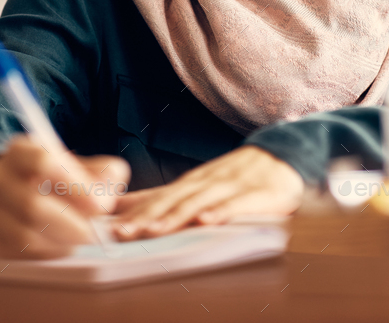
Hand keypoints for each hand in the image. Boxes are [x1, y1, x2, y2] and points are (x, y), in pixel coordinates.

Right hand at [0, 134, 129, 257]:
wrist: (26, 193)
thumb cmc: (60, 177)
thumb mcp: (82, 165)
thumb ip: (103, 172)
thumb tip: (108, 188)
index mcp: (21, 150)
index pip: (42, 162)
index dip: (74, 186)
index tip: (99, 205)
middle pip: (32, 205)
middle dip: (71, 222)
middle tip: (97, 231)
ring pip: (25, 233)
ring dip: (62, 240)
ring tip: (85, 237)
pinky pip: (23, 252)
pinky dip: (51, 251)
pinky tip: (67, 243)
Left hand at [111, 146, 304, 239]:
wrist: (281, 156)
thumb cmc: (235, 176)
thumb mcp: (198, 184)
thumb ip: (165, 196)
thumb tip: (122, 206)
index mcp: (190, 183)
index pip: (157, 197)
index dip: (133, 212)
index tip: (108, 227)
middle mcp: (205, 183)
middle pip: (171, 200)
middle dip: (146, 216)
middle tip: (123, 232)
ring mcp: (228, 187)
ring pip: (198, 202)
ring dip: (175, 216)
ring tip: (155, 230)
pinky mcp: (254, 195)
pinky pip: (236, 205)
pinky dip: (220, 212)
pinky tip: (207, 221)